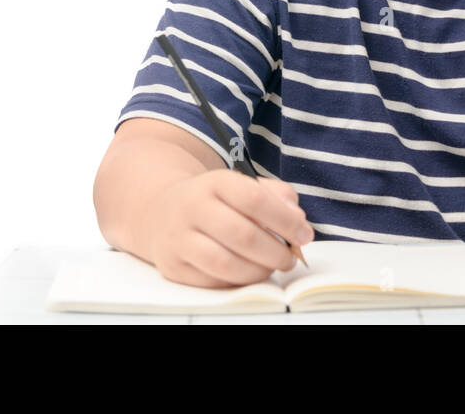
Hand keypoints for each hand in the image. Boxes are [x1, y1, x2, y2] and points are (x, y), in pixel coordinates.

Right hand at [144, 171, 313, 287]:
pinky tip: (248, 273)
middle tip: (290, 257)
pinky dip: (237, 282)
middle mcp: (192, 207)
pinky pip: (212, 281)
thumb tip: (298, 220)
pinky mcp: (172, 266)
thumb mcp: (242, 185)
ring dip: (259, 271)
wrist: (160, 211)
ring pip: (226, 264)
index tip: (304, 234)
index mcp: (214, 182)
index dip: (285, 220)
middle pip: (243, 235)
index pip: (254, 199)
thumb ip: (276, 195)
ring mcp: (178, 238)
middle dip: (276, 252)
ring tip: (272, 267)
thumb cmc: (214, 201)